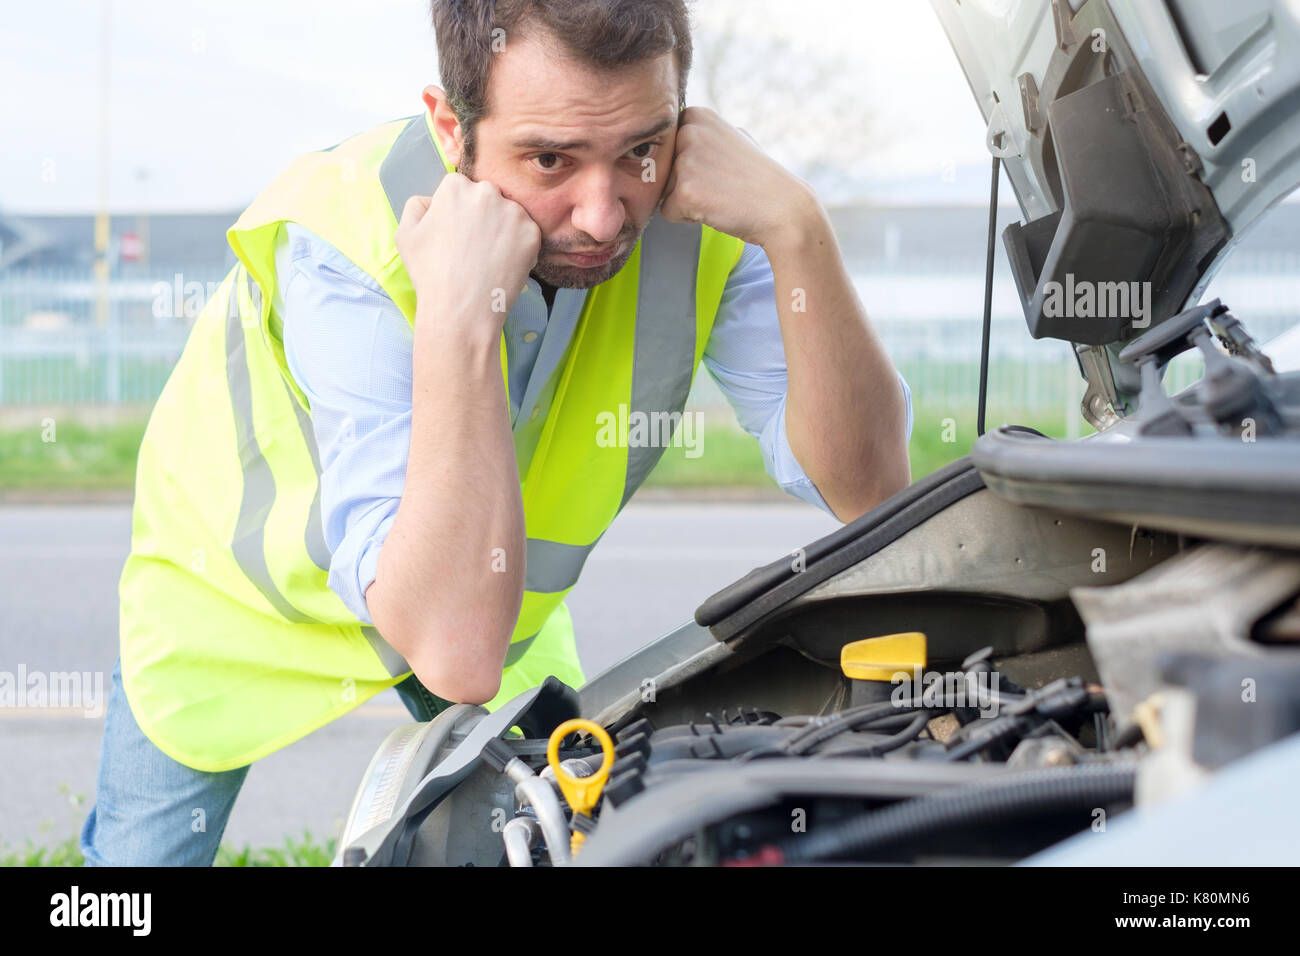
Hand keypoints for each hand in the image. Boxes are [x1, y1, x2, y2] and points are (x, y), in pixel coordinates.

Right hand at [395, 172, 541, 337]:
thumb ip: (416, 205)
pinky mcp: (532, 234)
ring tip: (487, 258)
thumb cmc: (430, 274)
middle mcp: (487, 192)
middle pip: (487, 197)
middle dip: (481, 216)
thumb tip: (432, 200)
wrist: (461, 309)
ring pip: (508, 214)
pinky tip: (502, 264)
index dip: (456, 212)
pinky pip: (526, 234)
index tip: (455, 233)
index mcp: (456, 187)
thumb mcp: (406, 234)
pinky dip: (518, 247)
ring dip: (501, 230)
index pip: (460, 188)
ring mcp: (513, 212)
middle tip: (473, 248)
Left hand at [659, 107, 817, 247]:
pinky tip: (717, 208)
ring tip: (721, 195)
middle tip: (721, 184)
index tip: (718, 168)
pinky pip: (669, 212)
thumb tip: (684, 128)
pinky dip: (689, 218)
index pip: (669, 148)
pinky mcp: (684, 190)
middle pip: (664, 169)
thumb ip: (704, 134)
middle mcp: (688, 131)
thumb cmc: (759, 179)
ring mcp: (685, 160)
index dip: (692, 165)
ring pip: (665, 191)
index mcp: (697, 115)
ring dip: (688, 200)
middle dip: (687, 183)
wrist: (783, 207)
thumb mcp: (732, 138)